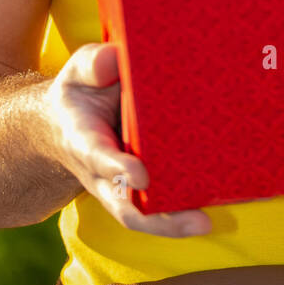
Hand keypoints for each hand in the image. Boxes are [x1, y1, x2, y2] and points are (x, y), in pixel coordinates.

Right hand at [46, 42, 211, 237]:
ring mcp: (122, 184)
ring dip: (173, 223)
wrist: (71, 118)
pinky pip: (159, 205)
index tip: (141, 176)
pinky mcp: (142, 184)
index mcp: (84, 140)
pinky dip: (180, 212)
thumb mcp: (81, 70)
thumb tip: (116, 60)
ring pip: (143, 214)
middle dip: (158, 218)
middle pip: (125, 205)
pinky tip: (212, 208)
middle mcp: (103, 172)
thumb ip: (94, 64)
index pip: (100, 158)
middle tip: (195, 221)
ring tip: (205, 223)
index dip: (118, 169)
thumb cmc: (84, 90)